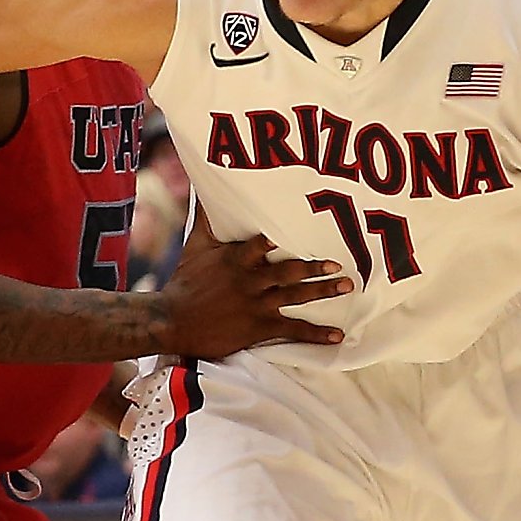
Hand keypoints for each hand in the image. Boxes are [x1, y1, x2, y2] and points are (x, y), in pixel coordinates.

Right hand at [157, 212, 351, 357]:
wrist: (173, 321)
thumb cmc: (185, 281)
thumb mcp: (195, 245)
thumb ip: (206, 216)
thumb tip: (204, 185)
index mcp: (237, 260)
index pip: (261, 245)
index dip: (277, 239)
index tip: (300, 231)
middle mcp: (250, 282)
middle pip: (289, 272)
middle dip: (315, 267)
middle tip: (339, 263)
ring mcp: (257, 305)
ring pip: (296, 297)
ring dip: (324, 291)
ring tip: (347, 285)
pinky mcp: (260, 327)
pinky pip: (293, 330)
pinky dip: (316, 334)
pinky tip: (337, 335)